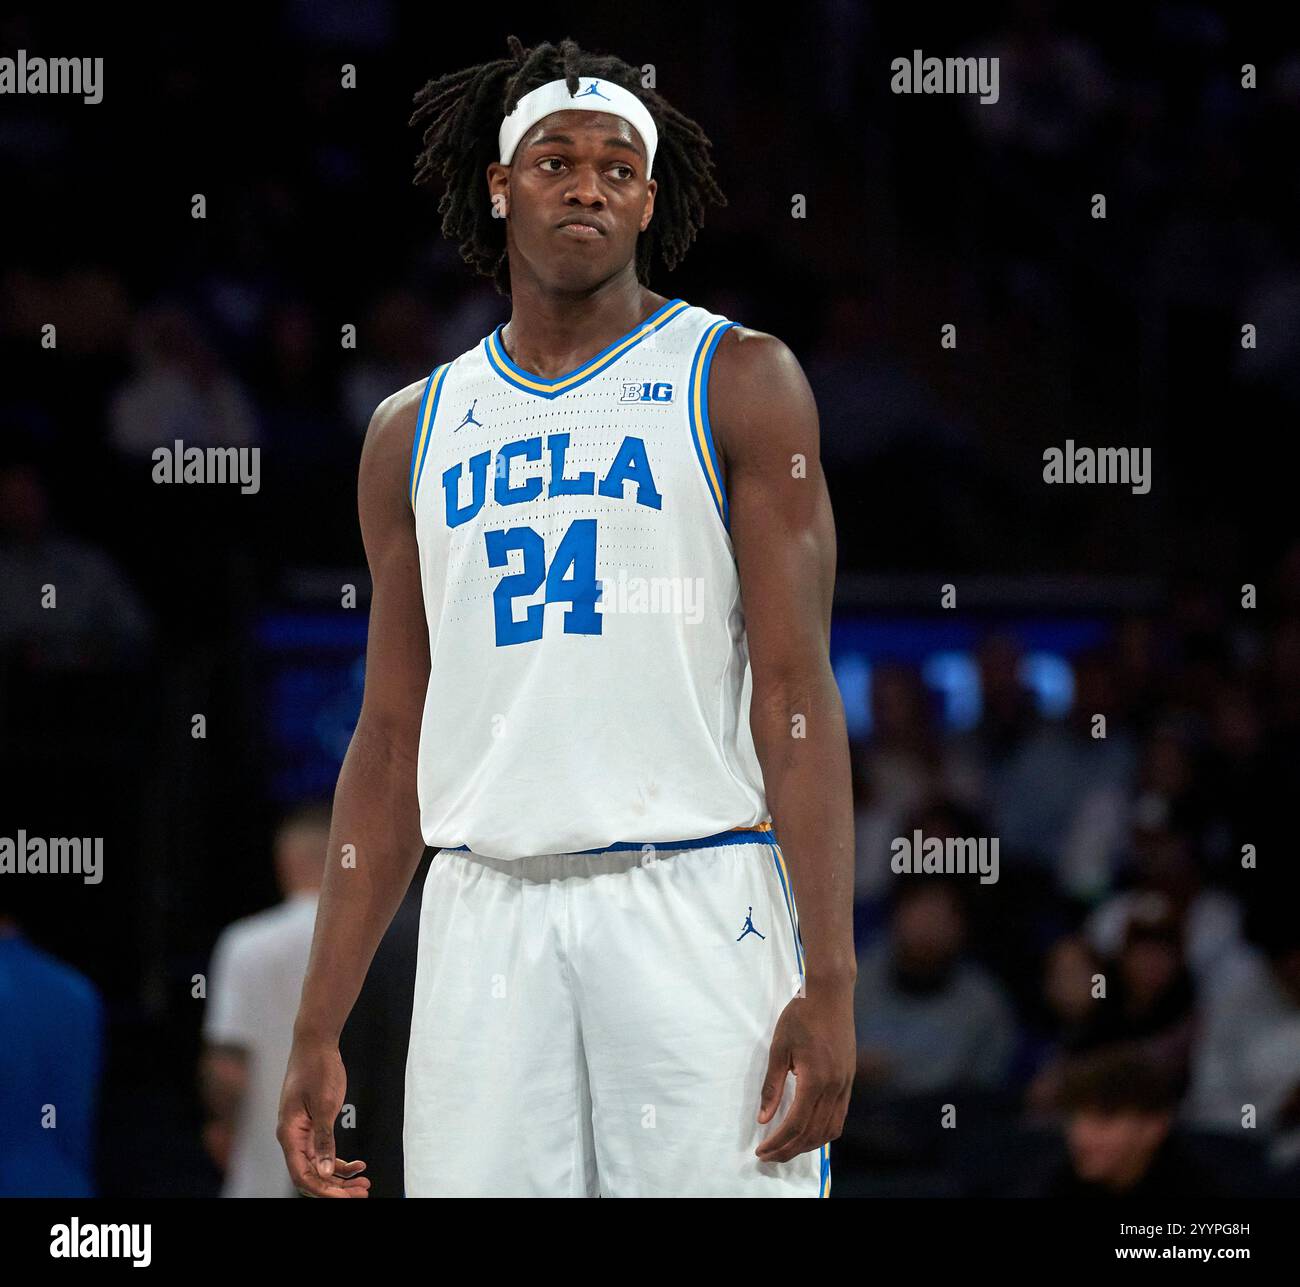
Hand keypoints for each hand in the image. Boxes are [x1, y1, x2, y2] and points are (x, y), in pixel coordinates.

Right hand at [277, 1038, 370, 1197]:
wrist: (316, 1043)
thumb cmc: (318, 1069)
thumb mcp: (325, 1105)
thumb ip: (323, 1141)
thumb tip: (323, 1173)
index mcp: (289, 1133)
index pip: (302, 1175)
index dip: (323, 1190)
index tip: (346, 1197)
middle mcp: (293, 1136)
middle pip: (311, 1175)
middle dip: (336, 1188)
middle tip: (362, 1193)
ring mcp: (302, 1132)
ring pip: (319, 1166)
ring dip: (341, 1178)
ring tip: (364, 1182)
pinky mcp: (313, 1125)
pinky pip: (324, 1152)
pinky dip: (340, 1161)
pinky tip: (358, 1164)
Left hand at [756, 984, 854, 1163]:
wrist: (831, 994)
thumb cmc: (801, 1016)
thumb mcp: (779, 1048)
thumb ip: (772, 1086)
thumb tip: (763, 1119)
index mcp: (816, 1080)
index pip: (796, 1124)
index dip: (778, 1142)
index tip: (761, 1150)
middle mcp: (835, 1087)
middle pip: (813, 1133)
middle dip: (790, 1150)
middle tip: (768, 1156)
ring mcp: (846, 1084)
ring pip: (830, 1129)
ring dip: (808, 1144)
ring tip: (786, 1148)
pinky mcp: (849, 1079)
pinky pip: (839, 1116)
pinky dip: (823, 1131)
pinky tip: (808, 1130)